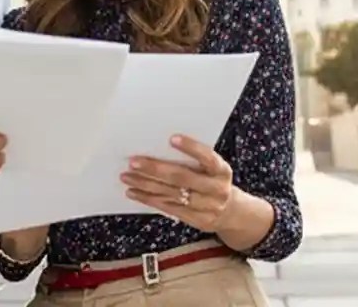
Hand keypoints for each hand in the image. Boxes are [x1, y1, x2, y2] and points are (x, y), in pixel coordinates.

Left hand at [122, 134, 237, 232]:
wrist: (230, 213)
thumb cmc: (214, 181)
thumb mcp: (213, 169)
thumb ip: (195, 161)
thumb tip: (159, 146)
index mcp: (222, 170)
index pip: (207, 157)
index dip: (191, 148)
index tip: (172, 138)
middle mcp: (216, 189)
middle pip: (183, 178)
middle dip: (155, 169)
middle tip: (134, 161)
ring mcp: (207, 206)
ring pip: (171, 194)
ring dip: (145, 185)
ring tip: (127, 176)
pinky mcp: (196, 220)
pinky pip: (167, 207)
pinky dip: (148, 199)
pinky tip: (134, 192)